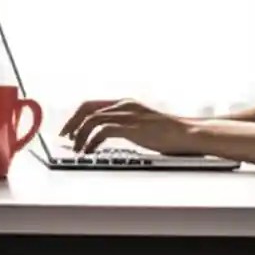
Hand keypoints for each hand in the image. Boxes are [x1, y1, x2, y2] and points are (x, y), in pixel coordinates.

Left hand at [60, 99, 193, 154]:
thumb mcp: (143, 125)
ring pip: (91, 119)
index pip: (92, 104)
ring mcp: (128, 115)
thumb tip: (106, 135)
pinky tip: (89, 152)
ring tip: (77, 149)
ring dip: (79, 135)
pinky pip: (102, 131)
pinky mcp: (132, 127)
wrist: (188, 134)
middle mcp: (124, 105)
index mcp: (126, 103)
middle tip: (65, 138)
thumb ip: (126, 125)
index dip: (77, 116)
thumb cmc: (169, 134)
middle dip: (72, 123)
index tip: (69, 130)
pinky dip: (91, 142)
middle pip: (87, 108)